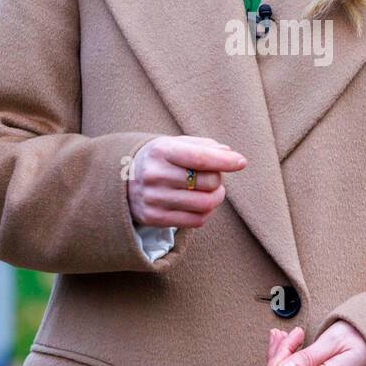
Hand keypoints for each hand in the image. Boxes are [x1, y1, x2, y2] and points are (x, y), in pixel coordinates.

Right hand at [128, 134, 246, 227]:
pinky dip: (206, 213)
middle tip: (212, 176)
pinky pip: (196, 221)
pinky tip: (199, 204)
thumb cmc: (160, 160)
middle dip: (218, 179)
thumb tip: (229, 153)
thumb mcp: (176, 144)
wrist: (124, 181)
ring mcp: (153, 199)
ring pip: (205, 204)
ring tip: (211, 191)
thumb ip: (203, 146)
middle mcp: (155, 175)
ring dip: (216, 197)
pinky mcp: (155, 218)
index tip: (241, 162)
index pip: (200, 158)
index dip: (225, 161)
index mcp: (161, 151)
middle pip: (208, 182)